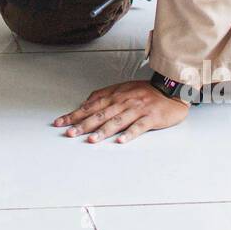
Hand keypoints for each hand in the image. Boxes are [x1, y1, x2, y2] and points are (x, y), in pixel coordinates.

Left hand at [54, 79, 188, 142]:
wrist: (170, 89)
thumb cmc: (144, 91)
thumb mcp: (122, 89)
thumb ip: (103, 95)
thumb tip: (85, 103)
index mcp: (115, 95)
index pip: (90, 106)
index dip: (75, 114)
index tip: (60, 122)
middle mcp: (123, 101)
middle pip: (100, 114)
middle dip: (84, 124)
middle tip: (70, 133)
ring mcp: (137, 109)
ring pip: (117, 121)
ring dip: (103, 131)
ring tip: (91, 139)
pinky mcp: (150, 117)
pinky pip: (138, 126)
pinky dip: (129, 134)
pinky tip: (121, 141)